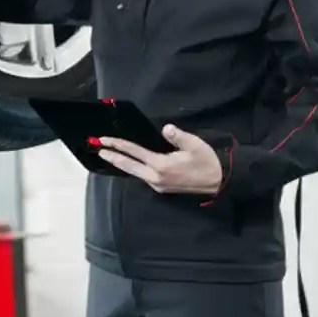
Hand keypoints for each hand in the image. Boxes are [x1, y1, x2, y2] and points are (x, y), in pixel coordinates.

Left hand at [97, 124, 223, 194]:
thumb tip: (166, 128)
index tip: (104, 140)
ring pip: (134, 172)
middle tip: (97, 149)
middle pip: (128, 166)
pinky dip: (132, 167)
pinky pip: (142, 175)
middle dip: (112, 156)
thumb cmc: (207, 161)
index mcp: (161, 165)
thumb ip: (178, 136)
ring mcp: (158, 184)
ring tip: (108, 155)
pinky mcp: (162, 187)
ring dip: (121, 163)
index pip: (134, 152)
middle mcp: (156, 177)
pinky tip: (128, 163)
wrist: (220, 182)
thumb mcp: (194, 144)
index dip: (118, 144)